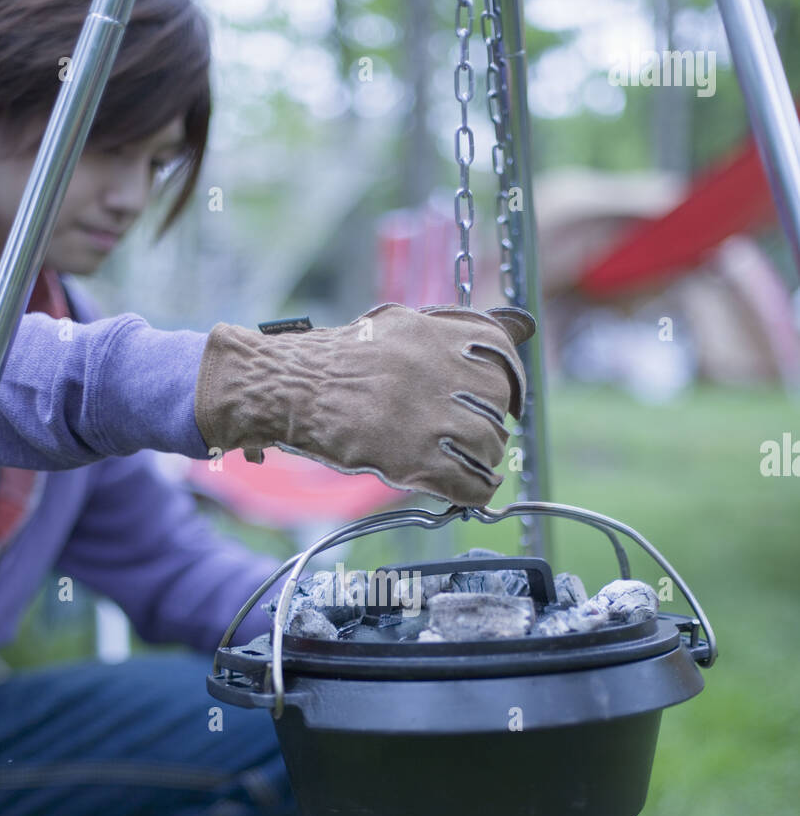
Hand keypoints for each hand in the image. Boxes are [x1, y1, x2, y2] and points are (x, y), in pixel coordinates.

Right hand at [194, 300, 534, 506]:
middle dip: (487, 425)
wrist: (288, 386)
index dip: (508, 386)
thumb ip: (461, 328)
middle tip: (467, 437)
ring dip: (480, 459)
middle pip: (495, 407)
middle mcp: (442, 371)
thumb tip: (526, 323)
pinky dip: (473, 492)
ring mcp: (430, 416)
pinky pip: (471, 483)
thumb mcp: (401, 325)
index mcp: (439, 334)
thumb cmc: (340, 358)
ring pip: (489, 446)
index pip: (503, 357)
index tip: (503, 404)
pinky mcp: (415, 457)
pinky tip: (462, 490)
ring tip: (459, 462)